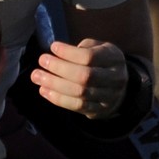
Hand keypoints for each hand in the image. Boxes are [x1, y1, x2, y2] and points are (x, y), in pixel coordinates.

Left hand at [31, 39, 151, 119]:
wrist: (121, 89)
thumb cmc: (103, 63)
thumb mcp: (100, 48)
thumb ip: (84, 47)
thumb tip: (59, 52)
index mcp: (114, 59)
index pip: (90, 56)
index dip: (69, 53)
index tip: (53, 48)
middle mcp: (115, 79)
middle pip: (84, 76)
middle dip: (59, 68)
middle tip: (41, 62)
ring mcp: (108, 97)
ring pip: (79, 92)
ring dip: (54, 85)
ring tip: (37, 77)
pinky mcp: (99, 110)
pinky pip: (76, 106)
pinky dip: (58, 99)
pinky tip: (44, 91)